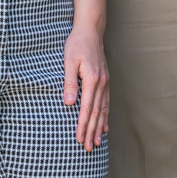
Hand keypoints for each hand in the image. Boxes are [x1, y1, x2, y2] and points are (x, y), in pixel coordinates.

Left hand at [63, 24, 109, 151]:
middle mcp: (101, 82)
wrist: (90, 30)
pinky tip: (104, 125)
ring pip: (103, 109)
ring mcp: (105, 81)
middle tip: (89, 147)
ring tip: (97, 141)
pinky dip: (105, 115)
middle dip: (92, 131)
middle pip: (97, 112)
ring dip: (99, 126)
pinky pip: (107, 101)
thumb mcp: (69, 62)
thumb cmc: (77, 44)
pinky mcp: (105, 80)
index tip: (79, 138)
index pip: (86, 107)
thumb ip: (70, 83)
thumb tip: (70, 103)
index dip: (83, 124)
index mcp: (92, 79)